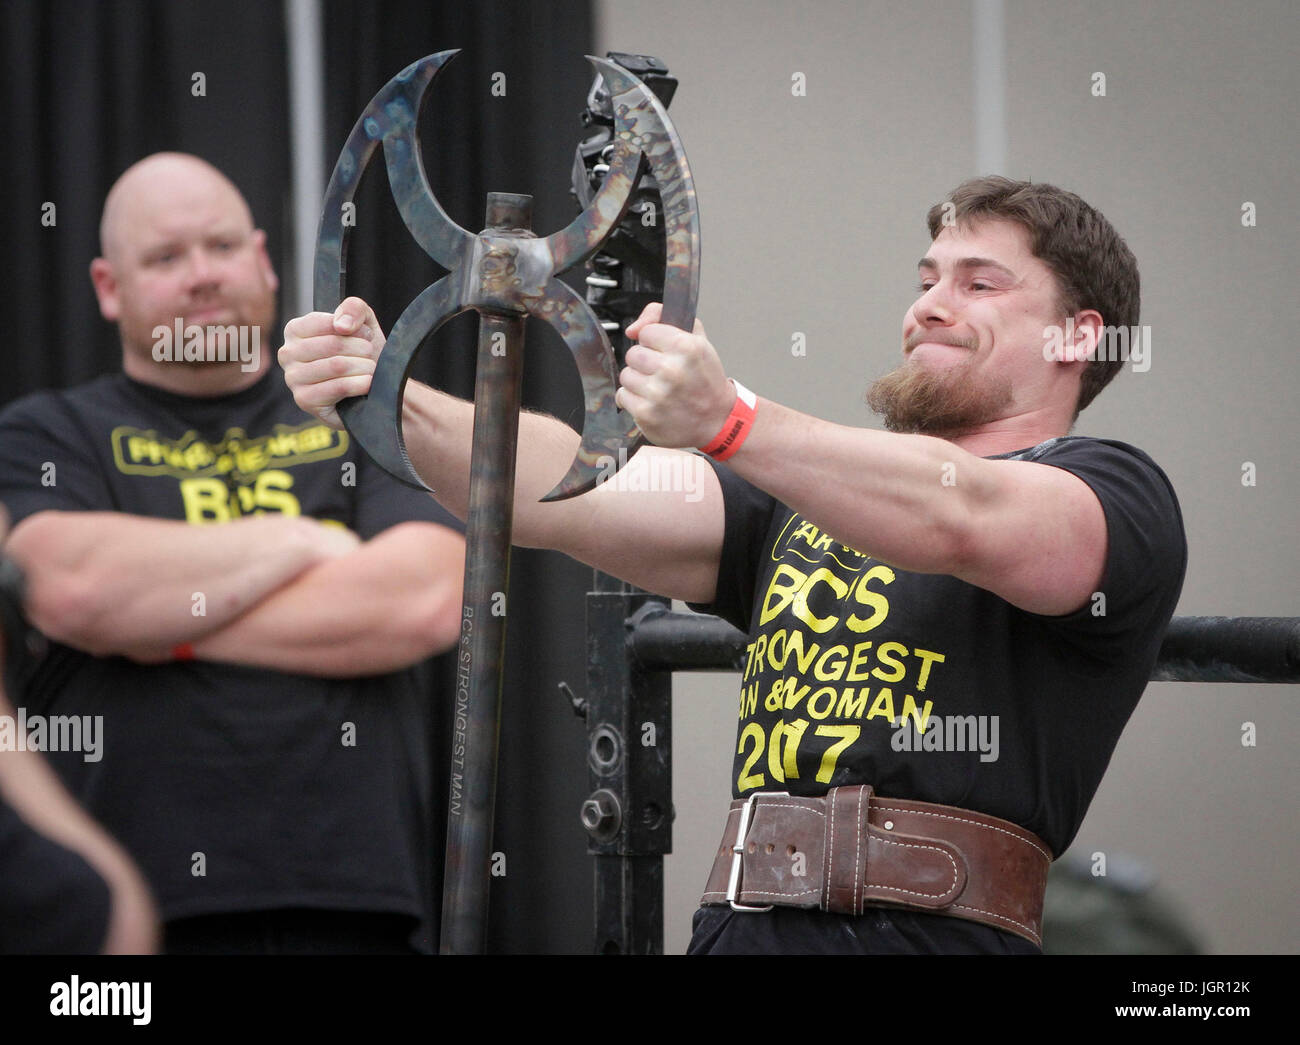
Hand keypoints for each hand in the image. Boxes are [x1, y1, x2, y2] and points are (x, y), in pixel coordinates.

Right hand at [280, 298, 385, 429]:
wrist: (368, 388)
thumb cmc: (360, 354)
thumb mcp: (362, 323)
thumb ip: (353, 308)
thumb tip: (341, 325)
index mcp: (295, 330)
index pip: (328, 323)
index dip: (355, 330)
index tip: (365, 336)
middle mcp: (287, 353)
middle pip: (334, 345)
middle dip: (362, 349)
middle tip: (371, 355)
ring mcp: (293, 378)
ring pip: (337, 366)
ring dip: (364, 367)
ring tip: (370, 369)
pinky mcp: (305, 400)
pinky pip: (338, 387)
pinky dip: (360, 384)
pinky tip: (367, 384)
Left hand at [619, 303, 734, 448]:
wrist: (716, 421)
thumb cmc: (705, 380)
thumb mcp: (697, 340)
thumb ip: (664, 318)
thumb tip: (633, 329)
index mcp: (686, 347)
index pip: (646, 332)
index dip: (654, 342)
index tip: (666, 353)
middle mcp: (671, 369)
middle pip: (633, 353)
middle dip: (645, 362)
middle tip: (662, 373)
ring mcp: (657, 393)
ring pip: (626, 375)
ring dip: (638, 381)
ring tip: (658, 388)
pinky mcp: (646, 413)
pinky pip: (622, 396)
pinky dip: (634, 400)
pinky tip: (652, 402)